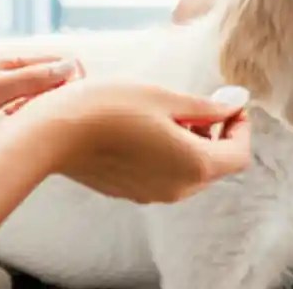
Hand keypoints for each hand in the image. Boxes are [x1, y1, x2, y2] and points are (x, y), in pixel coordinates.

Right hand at [20, 79, 252, 203]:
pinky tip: (148, 128)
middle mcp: (177, 189)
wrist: (52, 133)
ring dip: (192, 143)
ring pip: (190, 171)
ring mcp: (151, 195)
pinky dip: (169, 154)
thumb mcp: (165, 97)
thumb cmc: (109, 108)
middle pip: (216, 165)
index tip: (229, 104)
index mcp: (194, 166)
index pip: (238, 154)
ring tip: (171, 112)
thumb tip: (234, 106)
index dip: (240, 126)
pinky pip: (164, 175)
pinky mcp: (129, 192)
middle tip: (201, 104)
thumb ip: (205, 106)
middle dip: (217, 134)